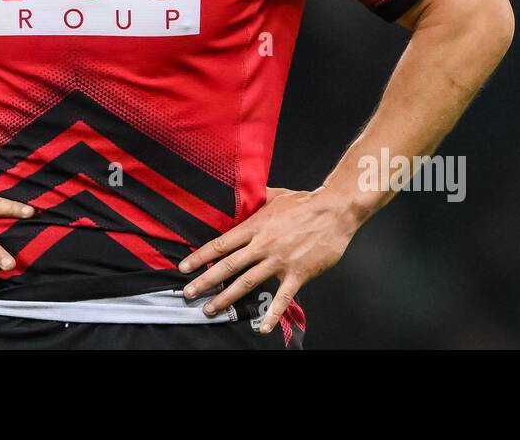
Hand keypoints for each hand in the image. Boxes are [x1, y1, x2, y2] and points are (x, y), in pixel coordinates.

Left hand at [178, 185, 355, 333]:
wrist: (334, 211)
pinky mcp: (297, 274)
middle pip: (228, 266)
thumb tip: (238, 191)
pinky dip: (272, 314)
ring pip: (247, 282)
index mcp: (255, 227)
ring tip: (211, 309)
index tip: (185, 267)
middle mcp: (263, 245)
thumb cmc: (305, 201)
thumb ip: (253, 198)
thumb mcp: (274, 194)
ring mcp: (279, 261)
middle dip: (206, 281)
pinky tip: (261, 327)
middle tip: (189, 294)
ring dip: (227, 298)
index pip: (221, 244)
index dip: (200, 257)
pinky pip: (283, 298)